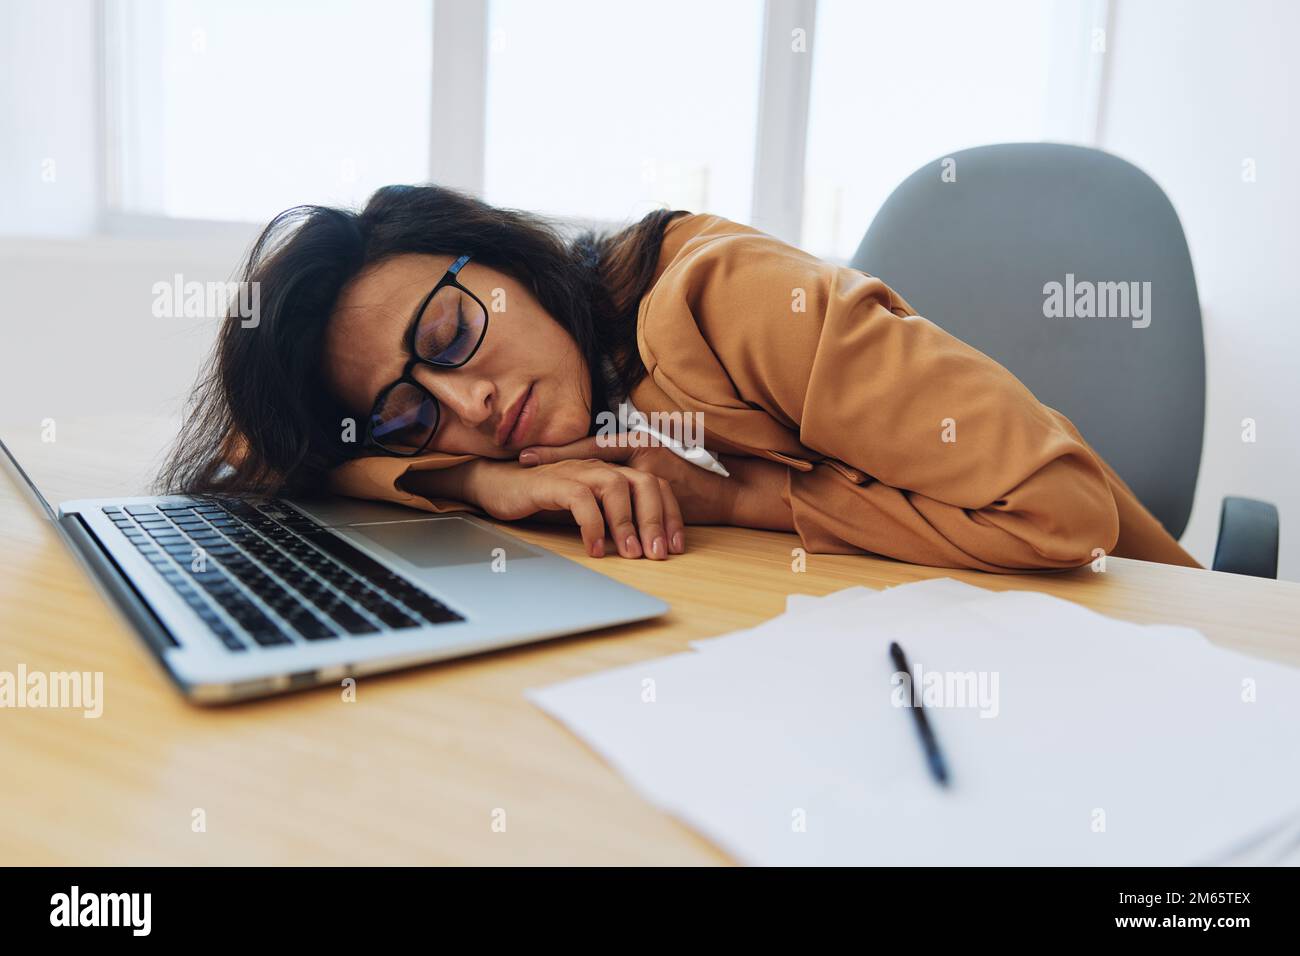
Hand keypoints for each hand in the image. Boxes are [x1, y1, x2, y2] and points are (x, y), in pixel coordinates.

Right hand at [457, 456, 684, 559]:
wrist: (496, 485)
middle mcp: (599, 466)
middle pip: (643, 484)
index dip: (669, 516)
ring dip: (627, 523)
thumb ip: (611, 520)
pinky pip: (581, 500)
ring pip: (616, 488)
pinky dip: (592, 525)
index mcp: (612, 471)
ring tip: (631, 554)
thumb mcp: (586, 510)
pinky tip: (596, 549)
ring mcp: (577, 471)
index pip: (654, 486)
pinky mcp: (554, 481)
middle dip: (655, 521)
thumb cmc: (543, 500)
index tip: (676, 546)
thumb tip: (639, 548)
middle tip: (657, 555)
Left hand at [518, 437, 794, 533]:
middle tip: (526, 469)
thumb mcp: (645, 477)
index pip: (585, 446)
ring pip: (608, 478)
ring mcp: (650, 458)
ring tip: (546, 486)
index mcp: (631, 443)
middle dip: (558, 462)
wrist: (723, 492)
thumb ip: (617, 479)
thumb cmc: (682, 488)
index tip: (523, 455)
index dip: (555, 451)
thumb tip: (578, 491)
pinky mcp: (663, 474)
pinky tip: (594, 519)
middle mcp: (638, 444)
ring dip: (582, 490)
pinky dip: (614, 513)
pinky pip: (629, 496)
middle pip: (589, 454)